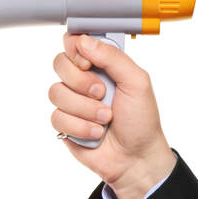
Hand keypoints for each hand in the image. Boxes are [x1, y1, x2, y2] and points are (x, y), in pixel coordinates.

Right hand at [50, 32, 176, 198]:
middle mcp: (84, 80)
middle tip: (102, 93)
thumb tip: (84, 41)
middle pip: (60, 63)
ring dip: (84, 108)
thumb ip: (113, 57)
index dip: (76, 49)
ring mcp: (73, 102)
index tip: (88, 62)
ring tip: (105, 118)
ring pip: (56, 91)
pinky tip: (96, 132)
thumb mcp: (137, 82)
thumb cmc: (141, 121)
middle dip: (81, 81)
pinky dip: (80, 126)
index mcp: (103, 65)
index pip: (75, 42)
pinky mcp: (65, 123)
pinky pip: (56, 117)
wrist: (136, 158)